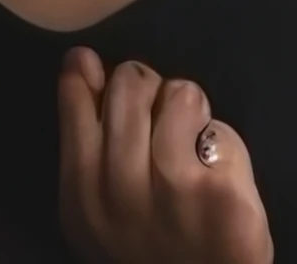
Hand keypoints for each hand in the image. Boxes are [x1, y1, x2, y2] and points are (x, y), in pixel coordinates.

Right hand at [57, 48, 272, 263]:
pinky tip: (216, 167)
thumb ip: (91, 132)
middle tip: (162, 118)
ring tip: (191, 141)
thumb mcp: (105, 198)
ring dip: (189, 108)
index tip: (105, 77)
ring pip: (179, 92)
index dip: (95, 77)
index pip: (77, 103)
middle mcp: (117, 193)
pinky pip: (219, 126)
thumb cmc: (155, 237)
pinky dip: (220, 138)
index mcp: (81, 193)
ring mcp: (169, 193)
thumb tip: (79, 59)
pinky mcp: (218, 194)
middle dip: (149, 86)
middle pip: (130, 83)